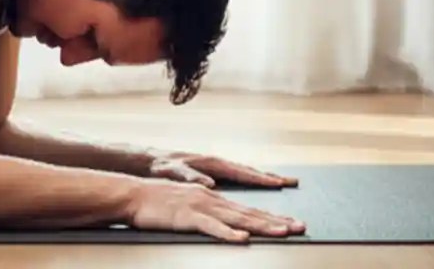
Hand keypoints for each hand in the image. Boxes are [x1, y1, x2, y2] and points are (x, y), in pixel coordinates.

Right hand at [127, 178, 306, 242]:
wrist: (132, 194)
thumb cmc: (157, 203)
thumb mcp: (188, 205)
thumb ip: (208, 213)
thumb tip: (227, 225)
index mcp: (213, 197)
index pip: (248, 208)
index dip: (272, 216)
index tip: (292, 223)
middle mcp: (212, 198)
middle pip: (250, 212)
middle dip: (277, 220)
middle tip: (301, 227)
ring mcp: (201, 207)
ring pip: (237, 218)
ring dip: (262, 225)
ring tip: (283, 232)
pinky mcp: (188, 217)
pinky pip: (212, 227)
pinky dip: (228, 233)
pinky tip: (242, 239)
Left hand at [149, 152, 297, 188]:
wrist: (151, 161)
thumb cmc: (162, 167)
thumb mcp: (173, 172)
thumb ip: (190, 177)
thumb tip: (211, 184)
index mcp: (212, 163)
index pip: (242, 172)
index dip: (261, 179)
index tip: (279, 183)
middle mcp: (218, 162)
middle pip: (250, 171)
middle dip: (272, 177)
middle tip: (293, 182)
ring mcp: (217, 166)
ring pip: (246, 172)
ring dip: (264, 177)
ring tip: (283, 182)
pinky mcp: (214, 171)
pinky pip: (238, 175)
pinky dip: (252, 179)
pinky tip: (259, 184)